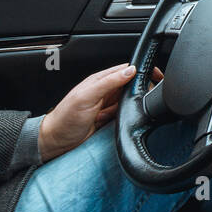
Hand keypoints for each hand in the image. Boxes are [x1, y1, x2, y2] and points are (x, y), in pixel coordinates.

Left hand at [39, 62, 161, 161]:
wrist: (56, 142)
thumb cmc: (65, 118)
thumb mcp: (86, 97)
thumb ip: (108, 82)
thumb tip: (130, 70)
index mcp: (100, 81)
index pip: (126, 69)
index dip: (142, 70)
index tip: (156, 75)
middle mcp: (106, 91)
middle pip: (132, 84)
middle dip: (143, 87)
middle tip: (151, 94)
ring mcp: (109, 105)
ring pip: (131, 98)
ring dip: (138, 101)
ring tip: (141, 106)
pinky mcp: (110, 119)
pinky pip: (127, 113)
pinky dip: (132, 114)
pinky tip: (133, 116)